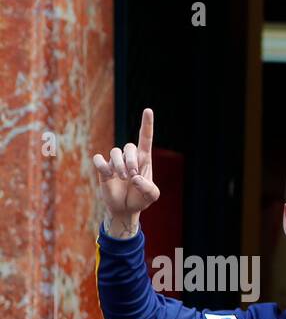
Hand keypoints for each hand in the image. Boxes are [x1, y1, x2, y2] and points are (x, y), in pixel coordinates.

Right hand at [92, 108, 160, 237]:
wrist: (126, 208)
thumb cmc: (141, 199)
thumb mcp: (152, 195)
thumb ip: (148, 188)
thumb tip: (135, 178)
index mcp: (143, 159)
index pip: (145, 138)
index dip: (146, 124)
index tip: (148, 110)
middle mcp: (129, 157)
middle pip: (129, 147)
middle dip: (131, 161)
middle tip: (133, 176)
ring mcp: (115, 162)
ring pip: (114, 152)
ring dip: (119, 165)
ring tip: (123, 178)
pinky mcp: (103, 168)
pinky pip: (99, 159)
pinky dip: (104, 166)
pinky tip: (108, 175)